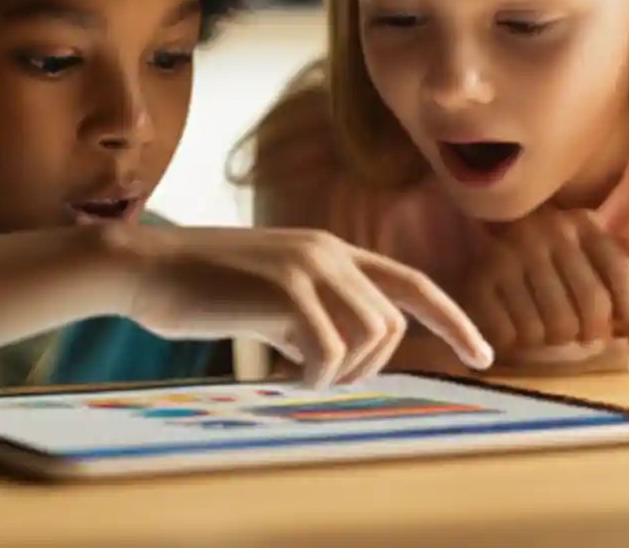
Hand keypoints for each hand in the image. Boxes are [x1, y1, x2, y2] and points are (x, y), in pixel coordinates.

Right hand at [117, 225, 494, 387]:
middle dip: (368, 369)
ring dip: (338, 375)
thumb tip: (342, 356)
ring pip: (368, 341)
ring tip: (294, 373)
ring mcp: (308, 266)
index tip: (483, 354)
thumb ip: (312, 313)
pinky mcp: (284, 289)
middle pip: (392, 326)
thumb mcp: (269, 296)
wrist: (145, 266)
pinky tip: (282, 374)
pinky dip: (313, 377)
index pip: (411, 283)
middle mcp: (328, 251)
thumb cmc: (199, 288)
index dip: (453, 320)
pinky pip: (329, 352)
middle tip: (318, 379)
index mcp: (329, 249)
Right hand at [460, 209, 628, 359]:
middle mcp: (548, 233)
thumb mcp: (586, 243)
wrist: (481, 226)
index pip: (622, 278)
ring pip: (552, 327)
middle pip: (591, 308)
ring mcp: (512, 254)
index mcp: (583, 225)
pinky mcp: (480, 277)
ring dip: (551, 340)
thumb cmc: (546, 247)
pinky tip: (515, 331)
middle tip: (580, 338)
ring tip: (545, 331)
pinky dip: (516, 342)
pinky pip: (512, 333)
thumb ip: (617, 259)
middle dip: (591, 335)